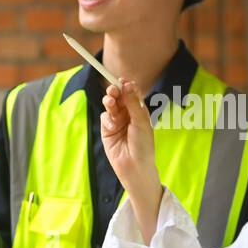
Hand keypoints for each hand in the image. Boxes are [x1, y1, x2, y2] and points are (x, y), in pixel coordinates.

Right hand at [99, 80, 159, 200]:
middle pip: (118, 97)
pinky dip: (107, 119)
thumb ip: (132, 102)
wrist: (135, 166)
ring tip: (110, 103)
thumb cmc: (143, 145)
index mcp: (139, 111)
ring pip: (109, 105)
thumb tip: (127, 84)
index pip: (131, 94)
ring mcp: (116, 121)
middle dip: (114, 92)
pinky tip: (112, 125)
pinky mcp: (107, 130)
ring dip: (109, 102)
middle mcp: (127, 114)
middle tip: (112, 90)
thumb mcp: (141, 122)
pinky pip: (104, 118)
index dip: (126, 86)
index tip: (122, 81)